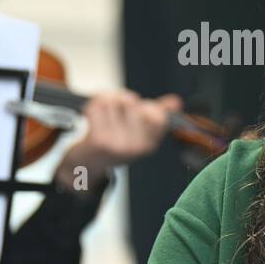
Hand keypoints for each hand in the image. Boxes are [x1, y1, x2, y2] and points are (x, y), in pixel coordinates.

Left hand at [53, 90, 181, 189]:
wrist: (88, 163)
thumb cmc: (117, 142)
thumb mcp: (141, 131)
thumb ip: (158, 113)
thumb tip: (176, 101)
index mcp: (149, 145)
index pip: (158, 115)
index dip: (146, 107)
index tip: (138, 114)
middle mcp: (135, 147)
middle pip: (133, 102)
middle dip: (124, 103)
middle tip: (117, 117)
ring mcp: (117, 144)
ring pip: (116, 100)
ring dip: (109, 102)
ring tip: (106, 116)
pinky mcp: (99, 138)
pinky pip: (100, 104)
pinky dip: (94, 105)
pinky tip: (93, 116)